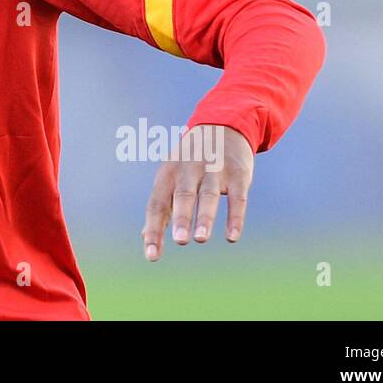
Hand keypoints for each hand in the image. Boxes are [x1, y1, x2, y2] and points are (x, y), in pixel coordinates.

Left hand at [141, 124, 253, 261]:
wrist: (222, 126)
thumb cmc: (190, 161)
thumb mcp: (171, 177)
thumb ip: (161, 207)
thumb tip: (144, 237)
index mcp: (167, 174)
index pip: (157, 204)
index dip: (154, 230)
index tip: (152, 256)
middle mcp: (188, 170)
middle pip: (183, 195)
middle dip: (181, 218)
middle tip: (180, 241)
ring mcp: (213, 170)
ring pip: (208, 194)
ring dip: (204, 216)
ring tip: (200, 238)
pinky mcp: (237, 174)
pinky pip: (237, 197)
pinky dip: (235, 217)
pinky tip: (232, 236)